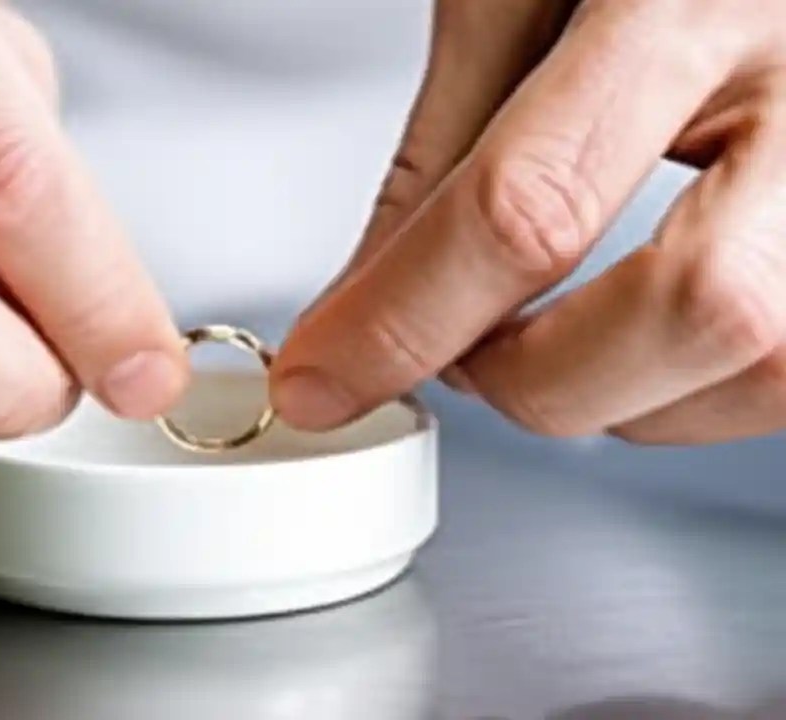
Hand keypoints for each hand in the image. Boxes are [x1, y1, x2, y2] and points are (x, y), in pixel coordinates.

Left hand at [273, 0, 785, 444]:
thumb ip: (444, 149)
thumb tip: (366, 297)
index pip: (531, 207)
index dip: (403, 321)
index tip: (328, 376)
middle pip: (698, 309)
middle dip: (536, 378)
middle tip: (455, 357)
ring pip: (766, 365)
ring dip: (619, 399)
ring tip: (545, 345)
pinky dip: (688, 389)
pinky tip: (629, 341)